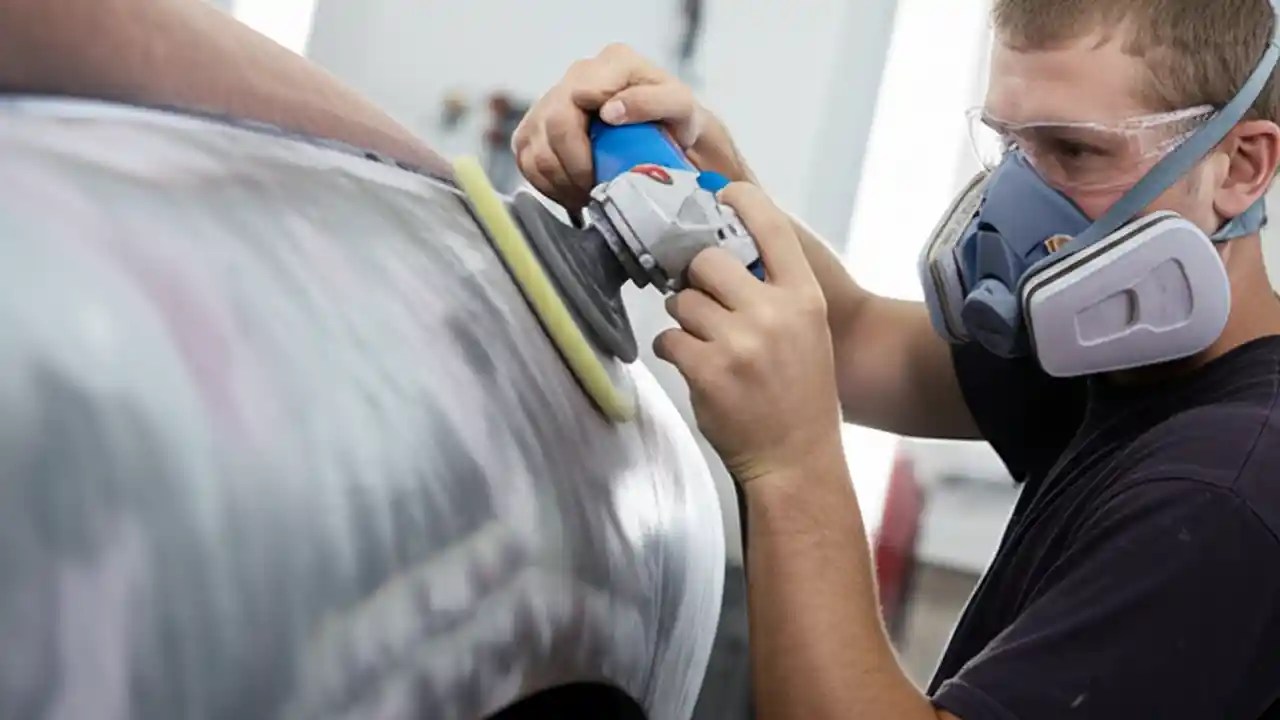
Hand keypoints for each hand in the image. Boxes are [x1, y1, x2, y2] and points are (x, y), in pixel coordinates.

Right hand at [511, 43, 749, 210]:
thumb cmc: (675, 121)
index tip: (603, 171)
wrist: (664, 133)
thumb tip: (609, 110)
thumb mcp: (680, 109)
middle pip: (551, 126)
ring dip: (558, 181)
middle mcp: (578, 75)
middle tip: (594, 190)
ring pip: (533, 147)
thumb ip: (651, 101)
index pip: (577, 96)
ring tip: (585, 194)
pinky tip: (570, 190)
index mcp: (613, 64)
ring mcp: (553, 99)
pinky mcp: (537, 126)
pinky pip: (525, 158)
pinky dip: (545, 183)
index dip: (585, 142)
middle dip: (573, 168)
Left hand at [654, 183, 842, 484]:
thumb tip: (721, 248)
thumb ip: (773, 289)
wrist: (796, 458)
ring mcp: (738, 342)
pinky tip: (696, 367)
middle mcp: (773, 313)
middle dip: (697, 281)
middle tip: (707, 306)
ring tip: (709, 346)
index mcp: (803, 297)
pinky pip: (667, 338)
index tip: (719, 197)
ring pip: (681, 302)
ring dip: (685, 321)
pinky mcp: (707, 371)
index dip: (738, 200)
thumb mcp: (805, 329)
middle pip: (706, 261)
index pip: (769, 225)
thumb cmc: (799, 391)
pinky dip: (674, 350)